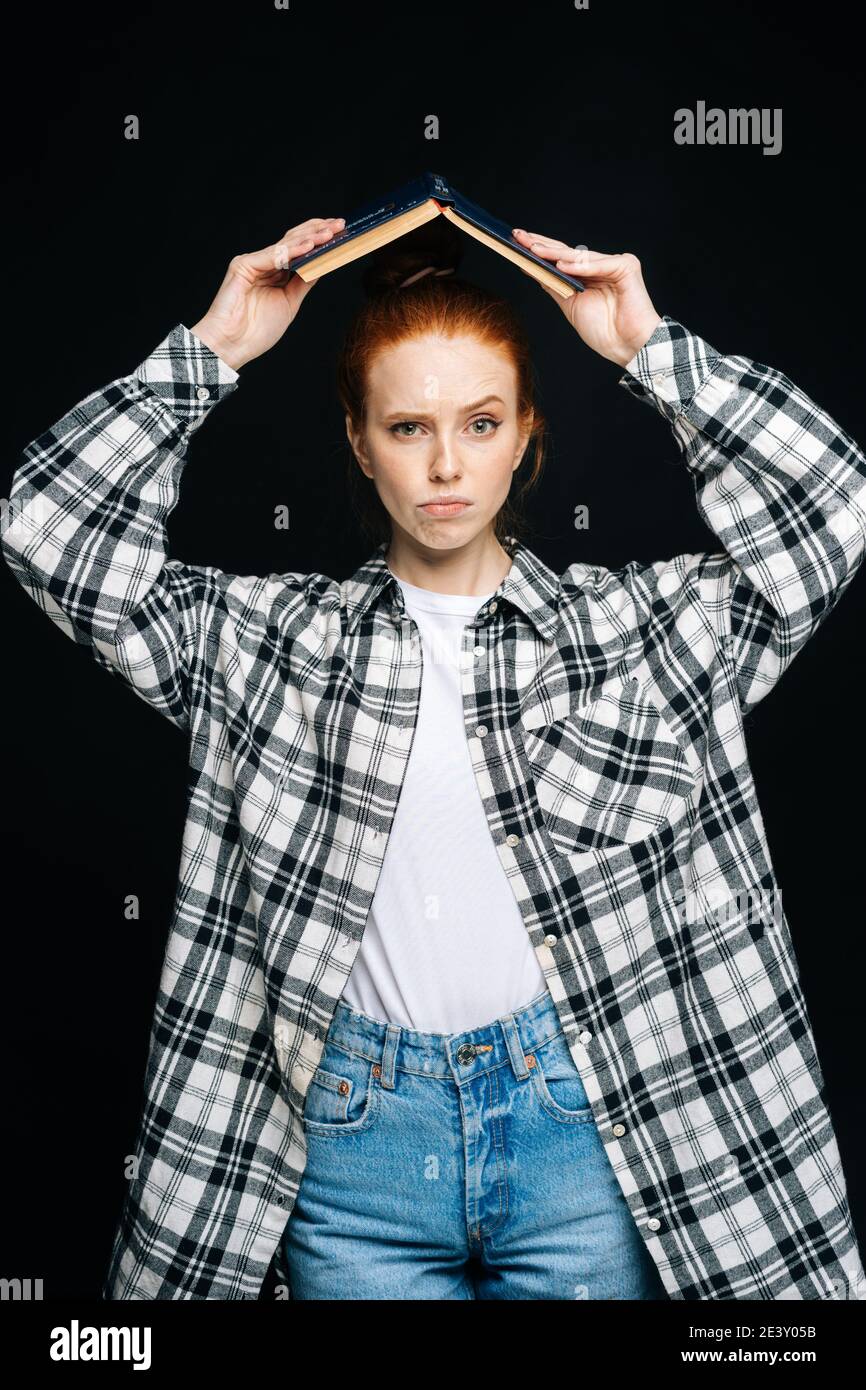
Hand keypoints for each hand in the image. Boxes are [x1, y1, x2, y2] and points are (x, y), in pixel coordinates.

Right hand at [189, 217, 344, 369]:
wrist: (232, 346)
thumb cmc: (256, 331)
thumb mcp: (289, 303)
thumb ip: (303, 282)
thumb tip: (322, 263)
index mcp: (274, 272)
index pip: (298, 248)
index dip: (318, 239)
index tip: (340, 232)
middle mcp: (263, 263)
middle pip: (293, 241)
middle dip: (317, 232)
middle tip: (340, 224)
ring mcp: (252, 263)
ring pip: (285, 245)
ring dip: (308, 238)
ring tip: (329, 233)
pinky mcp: (243, 266)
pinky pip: (272, 256)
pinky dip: (291, 251)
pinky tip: (309, 246)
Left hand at [512, 229, 662, 367]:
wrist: (628, 346)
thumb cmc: (605, 330)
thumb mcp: (569, 304)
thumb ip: (554, 285)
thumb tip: (530, 267)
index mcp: (589, 274)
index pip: (560, 257)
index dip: (539, 249)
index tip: (516, 241)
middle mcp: (601, 265)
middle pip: (567, 252)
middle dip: (541, 244)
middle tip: (518, 236)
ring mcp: (614, 263)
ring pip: (580, 256)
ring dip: (556, 253)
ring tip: (534, 249)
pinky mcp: (627, 266)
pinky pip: (600, 264)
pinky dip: (582, 266)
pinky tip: (562, 264)